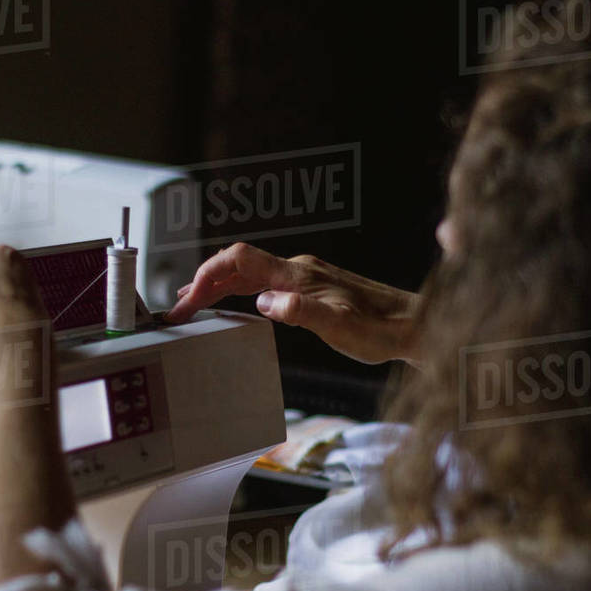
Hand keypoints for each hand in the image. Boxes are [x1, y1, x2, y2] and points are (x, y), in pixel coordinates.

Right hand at [165, 242, 421, 364]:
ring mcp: (304, 278)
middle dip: (203, 282)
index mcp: (297, 274)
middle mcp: (297, 269)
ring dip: (217, 287)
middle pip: (237, 264)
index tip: (186, 302)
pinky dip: (238, 292)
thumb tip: (265, 302)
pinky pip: (264, 283)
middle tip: (178, 311)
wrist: (413, 327)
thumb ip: (302, 311)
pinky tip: (235, 306)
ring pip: (249, 274)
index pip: (239, 260)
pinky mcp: (311, 289)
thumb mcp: (340, 326)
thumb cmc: (380, 330)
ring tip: (192, 305)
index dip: (207, 275)